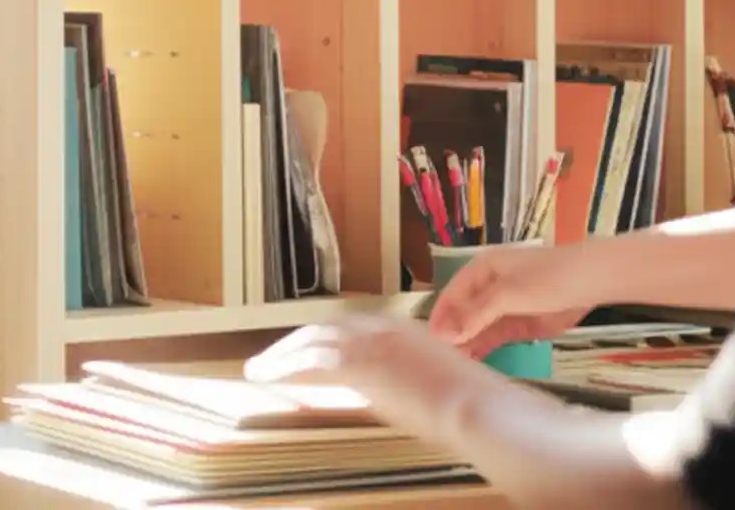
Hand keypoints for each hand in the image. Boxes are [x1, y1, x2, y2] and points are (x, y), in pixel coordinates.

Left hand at [243, 314, 493, 441]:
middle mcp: (381, 328)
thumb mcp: (432, 379)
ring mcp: (370, 342)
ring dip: (281, 357)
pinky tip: (267, 378)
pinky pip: (310, 362)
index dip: (315, 342)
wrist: (476, 407)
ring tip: (258, 371)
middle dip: (291, 347)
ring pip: (311, 343)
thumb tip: (383, 391)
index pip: (343, 329)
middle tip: (267, 362)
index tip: (296, 354)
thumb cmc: (465, 404)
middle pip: (322, 331)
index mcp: (399, 328)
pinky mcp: (361, 362)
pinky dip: (284, 369)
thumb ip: (402, 377)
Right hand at [427, 243, 592, 359]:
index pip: (451, 296)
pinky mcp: (520, 324)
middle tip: (441, 361)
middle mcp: (489, 288)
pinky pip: (495, 338)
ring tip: (454, 367)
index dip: (440, 318)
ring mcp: (505, 307)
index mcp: (481, 270)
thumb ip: (475, 315)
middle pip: (463, 314)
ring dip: (467, 344)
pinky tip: (475, 363)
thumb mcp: (508, 294)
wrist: (594, 282)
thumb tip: (443, 335)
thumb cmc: (549, 278)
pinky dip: (485, 349)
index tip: (430, 344)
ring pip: (478, 328)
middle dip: (453, 335)